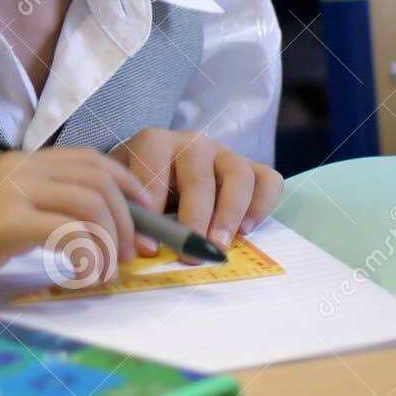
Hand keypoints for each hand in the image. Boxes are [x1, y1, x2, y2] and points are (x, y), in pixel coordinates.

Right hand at [0, 147, 150, 297]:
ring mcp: (15, 192)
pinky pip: (68, 232)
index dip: (127, 184)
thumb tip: (94, 225)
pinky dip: (88, 255)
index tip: (146, 214)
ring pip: (90, 204)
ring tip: (106, 270)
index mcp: (24, 162)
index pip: (91, 160)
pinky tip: (85, 275)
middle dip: (127, 219)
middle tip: (130, 254)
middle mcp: (23, 169)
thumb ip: (44, 205)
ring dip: (110, 240)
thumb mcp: (6, 209)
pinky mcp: (9, 222)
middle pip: (99, 181)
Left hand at [111, 129, 281, 255]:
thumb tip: (139, 244)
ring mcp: (225, 153)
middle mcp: (193, 143)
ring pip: (238, 174)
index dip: (150, 205)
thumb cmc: (144, 185)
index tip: (149, 246)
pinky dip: (261, 205)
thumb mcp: (128, 192)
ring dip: (229, 213)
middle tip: (189, 252)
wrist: (169, 169)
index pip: (152, 165)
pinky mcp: (252, 168)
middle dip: (194, 218)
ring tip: (219, 245)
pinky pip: (267, 180)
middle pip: (199, 176)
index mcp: (156, 142)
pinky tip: (246, 230)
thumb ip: (130, 211)